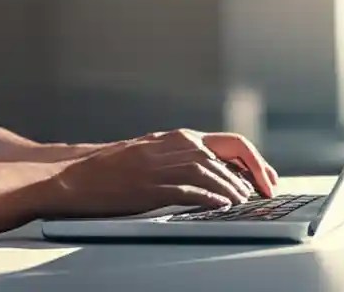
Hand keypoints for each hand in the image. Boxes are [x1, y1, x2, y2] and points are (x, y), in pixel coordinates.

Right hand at [40, 128, 278, 219]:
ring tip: (244, 203)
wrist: (75, 175)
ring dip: (233, 189)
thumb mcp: (152, 153)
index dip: (254, 161)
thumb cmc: (111, 169)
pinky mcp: (149, 186)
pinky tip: (221, 207)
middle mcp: (173, 146)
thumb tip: (216, 174)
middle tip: (263, 194)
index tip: (267, 179)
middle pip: (225, 156)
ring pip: (210, 172)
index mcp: (176, 137)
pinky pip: (187, 190)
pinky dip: (208, 198)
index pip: (229, 143)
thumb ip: (181, 157)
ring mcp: (160, 165)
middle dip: (251, 175)